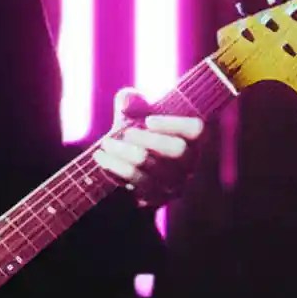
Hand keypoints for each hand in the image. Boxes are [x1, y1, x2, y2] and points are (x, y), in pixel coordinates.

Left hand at [92, 88, 204, 207]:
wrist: (130, 165)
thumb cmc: (139, 132)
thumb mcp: (136, 114)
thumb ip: (132, 103)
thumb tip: (126, 99)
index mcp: (193, 138)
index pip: (196, 129)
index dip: (174, 124)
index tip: (148, 120)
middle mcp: (189, 163)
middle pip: (177, 150)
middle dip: (149, 139)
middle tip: (126, 132)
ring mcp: (174, 183)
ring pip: (153, 170)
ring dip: (124, 154)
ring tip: (105, 143)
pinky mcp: (156, 198)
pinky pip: (137, 185)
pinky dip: (115, 168)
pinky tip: (101, 157)